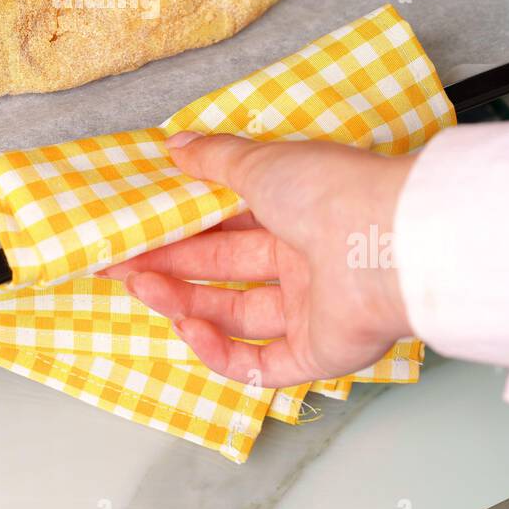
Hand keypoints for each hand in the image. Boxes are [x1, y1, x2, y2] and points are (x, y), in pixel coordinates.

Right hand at [108, 132, 415, 387]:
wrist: (386, 243)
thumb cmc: (331, 193)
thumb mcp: (260, 163)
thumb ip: (214, 158)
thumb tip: (176, 145)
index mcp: (298, 213)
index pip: (229, 224)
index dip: (182, 229)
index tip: (139, 229)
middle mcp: (306, 261)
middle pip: (226, 271)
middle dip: (170, 267)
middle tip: (121, 263)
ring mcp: (312, 310)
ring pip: (236, 315)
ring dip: (184, 303)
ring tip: (141, 288)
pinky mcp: (317, 353)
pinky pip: (260, 363)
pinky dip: (219, 351)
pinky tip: (187, 328)